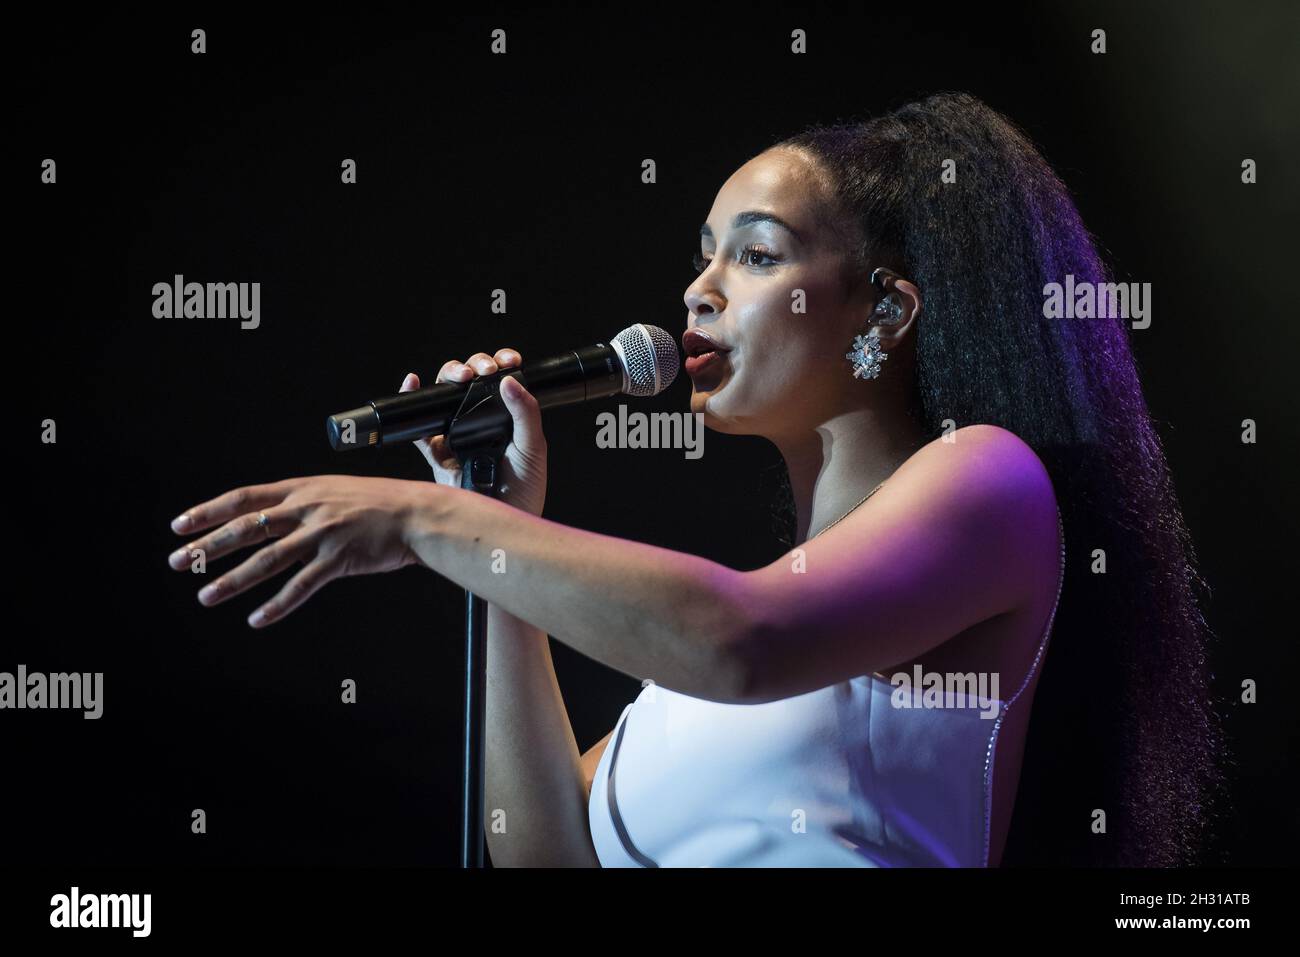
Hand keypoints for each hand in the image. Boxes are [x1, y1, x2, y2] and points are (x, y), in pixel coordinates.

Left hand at [167, 474, 430, 627]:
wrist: (418, 513)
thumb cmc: (381, 504)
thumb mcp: (335, 492)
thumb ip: (303, 505)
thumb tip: (273, 522)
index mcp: (302, 489)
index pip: (244, 498)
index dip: (208, 511)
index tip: (180, 525)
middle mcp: (307, 508)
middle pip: (246, 529)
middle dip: (207, 546)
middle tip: (178, 562)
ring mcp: (322, 533)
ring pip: (267, 559)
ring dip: (233, 580)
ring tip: (206, 596)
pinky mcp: (340, 558)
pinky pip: (302, 585)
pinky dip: (277, 604)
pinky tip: (258, 618)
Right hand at [400, 347, 546, 516]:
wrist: (504, 523)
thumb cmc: (524, 491)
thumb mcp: (533, 448)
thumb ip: (526, 414)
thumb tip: (509, 381)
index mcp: (506, 418)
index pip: (500, 381)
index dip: (501, 363)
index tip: (508, 363)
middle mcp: (479, 422)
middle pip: (468, 381)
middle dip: (473, 365)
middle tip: (481, 371)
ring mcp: (456, 436)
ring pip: (444, 396)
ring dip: (447, 376)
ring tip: (460, 376)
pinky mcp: (436, 453)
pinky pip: (418, 426)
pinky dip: (412, 403)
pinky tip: (414, 383)